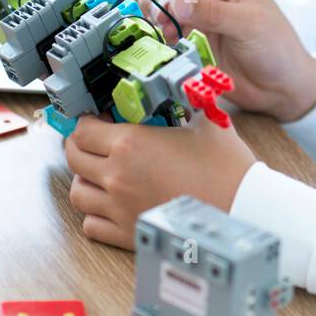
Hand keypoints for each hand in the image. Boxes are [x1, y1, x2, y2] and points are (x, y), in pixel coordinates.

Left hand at [65, 108, 257, 248]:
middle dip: (79, 145)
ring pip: (78, 193)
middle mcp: (117, 176)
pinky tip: (111, 203)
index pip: (83, 130)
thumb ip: (187, 99)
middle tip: (94, 141)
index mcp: (131, 144)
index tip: (98, 119)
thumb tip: (184, 82)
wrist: (241, 209)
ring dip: (85, 179)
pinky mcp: (127, 233)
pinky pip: (91, 224)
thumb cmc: (226, 168)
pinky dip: (94, 213)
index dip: (87, 121)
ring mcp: (119, 207)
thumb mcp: (206, 120)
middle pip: (73, 158)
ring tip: (101, 173)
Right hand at [143, 0, 315, 123]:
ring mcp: (198, 10)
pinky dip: (157, 27)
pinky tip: (165, 37)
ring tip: (161, 23)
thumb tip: (176, 2)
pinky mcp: (189, 34)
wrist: (278, 86)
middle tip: (162, 3)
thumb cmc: (276, 47)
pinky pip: (164, 22)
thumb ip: (213, 12)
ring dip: (155, 5)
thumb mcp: (249, 24)